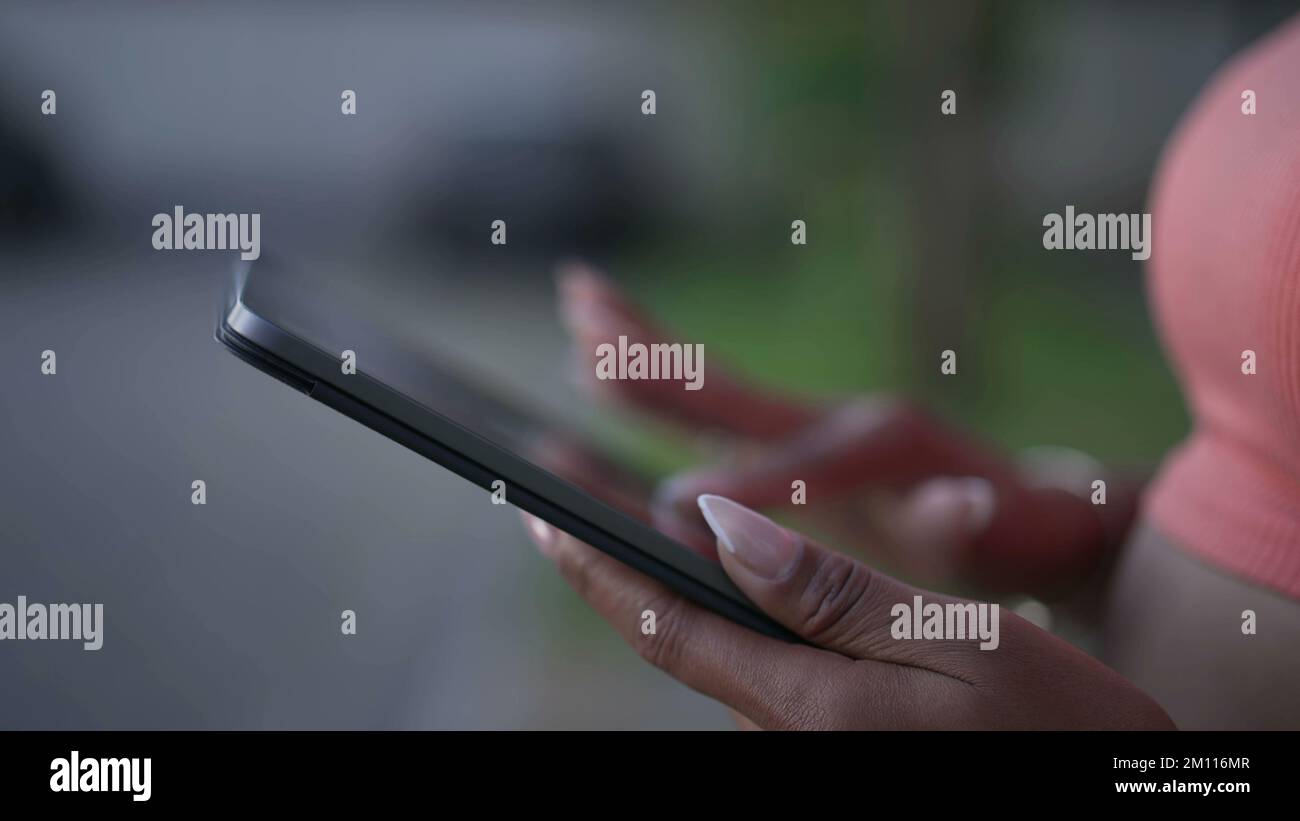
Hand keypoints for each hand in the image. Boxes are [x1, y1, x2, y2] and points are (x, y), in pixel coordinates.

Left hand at [520, 495, 1173, 729]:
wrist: (1109, 799)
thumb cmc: (1055, 729)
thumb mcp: (955, 642)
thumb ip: (832, 594)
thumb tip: (722, 527)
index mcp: (805, 702)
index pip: (666, 625)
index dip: (596, 570)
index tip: (540, 515)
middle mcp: (786, 731)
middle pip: (677, 635)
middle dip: (612, 566)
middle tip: (552, 499)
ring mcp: (806, 741)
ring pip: (715, 651)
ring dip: (663, 585)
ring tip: (618, 520)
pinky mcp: (833, 742)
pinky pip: (757, 669)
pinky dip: (720, 614)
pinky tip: (721, 581)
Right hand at [557, 263, 1140, 595]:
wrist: (1033, 509)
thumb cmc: (1017, 532)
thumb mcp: (1002, 535)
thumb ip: (965, 521)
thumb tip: (962, 506)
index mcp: (875, 445)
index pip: (793, 465)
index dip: (738, 486)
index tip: (671, 505)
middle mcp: (829, 424)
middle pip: (727, 391)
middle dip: (656, 357)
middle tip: (581, 308)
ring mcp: (806, 429)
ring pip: (707, 387)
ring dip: (642, 346)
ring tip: (579, 301)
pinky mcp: (792, 444)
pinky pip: (709, 410)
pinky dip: (657, 385)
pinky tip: (607, 372)